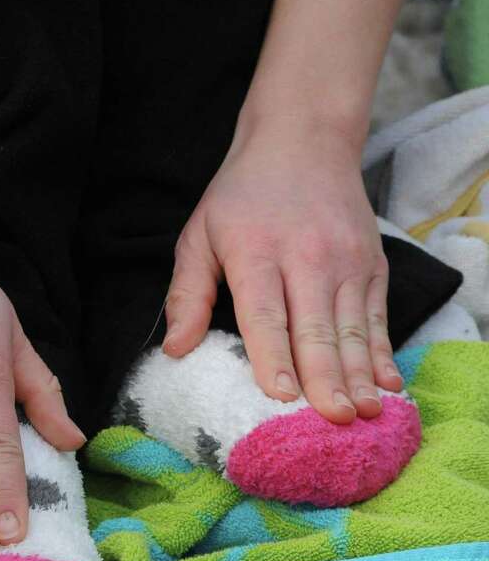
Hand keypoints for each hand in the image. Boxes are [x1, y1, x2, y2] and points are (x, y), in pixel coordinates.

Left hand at [164, 118, 401, 422]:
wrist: (303, 139)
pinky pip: (377, 316)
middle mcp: (308, 257)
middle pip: (316, 328)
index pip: (266, 314)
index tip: (282, 396)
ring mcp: (347, 261)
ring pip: (353, 328)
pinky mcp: (373, 263)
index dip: (274, 356)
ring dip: (359, 376)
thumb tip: (175, 350)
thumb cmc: (241, 196)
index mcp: (257, 252)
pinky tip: (387, 384)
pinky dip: (382, 352)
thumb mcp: (198, 234)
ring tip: (363, 415)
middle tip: (333, 421)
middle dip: (326, 379)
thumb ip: (188, 293)